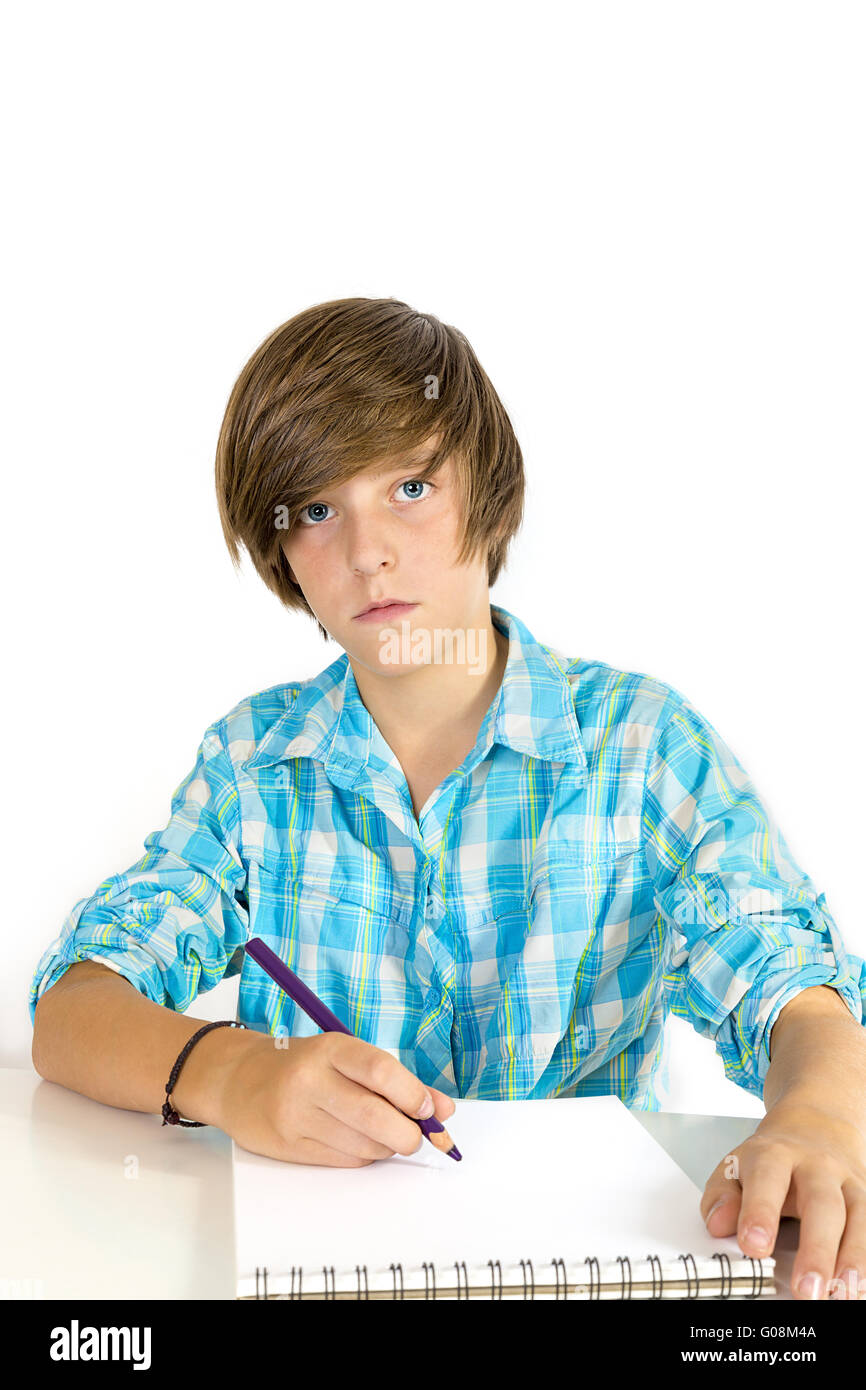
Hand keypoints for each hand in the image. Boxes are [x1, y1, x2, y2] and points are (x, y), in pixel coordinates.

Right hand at [218, 1030, 456, 1165]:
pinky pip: (345, 1161)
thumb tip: (445, 1110)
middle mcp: (310, 1080)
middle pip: (375, 1117)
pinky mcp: (288, 1146)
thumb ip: (397, 1081)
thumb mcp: (346, 1058)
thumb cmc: (304, 1066)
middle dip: (409, 1134)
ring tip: (381, 1133)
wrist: (239, 1080)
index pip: (381, 1071)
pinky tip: (356, 1141)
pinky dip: (363, 1157)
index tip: (431, 1109)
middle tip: (418, 1134)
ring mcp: (296, 1115)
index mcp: (330, 1048)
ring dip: (386, 1147)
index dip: (414, 1095)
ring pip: (363, 1146)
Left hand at [700, 1099, 865, 1299]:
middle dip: (815, 1249)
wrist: (816, 1124)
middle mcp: (816, 1165)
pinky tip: (856, 1287)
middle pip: (821, 1203)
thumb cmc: (771, 1158)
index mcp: (774, 1154)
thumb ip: (721, 1196)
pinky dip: (864, 1258)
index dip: (760, 1212)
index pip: (767, 1179)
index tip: (754, 1246)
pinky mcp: (865, 1197)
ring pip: (856, 1217)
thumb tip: (718, 1225)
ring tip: (838, 1295)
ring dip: (850, 1259)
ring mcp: (846, 1181)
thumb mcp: (736, 1166)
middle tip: (805, 1289)